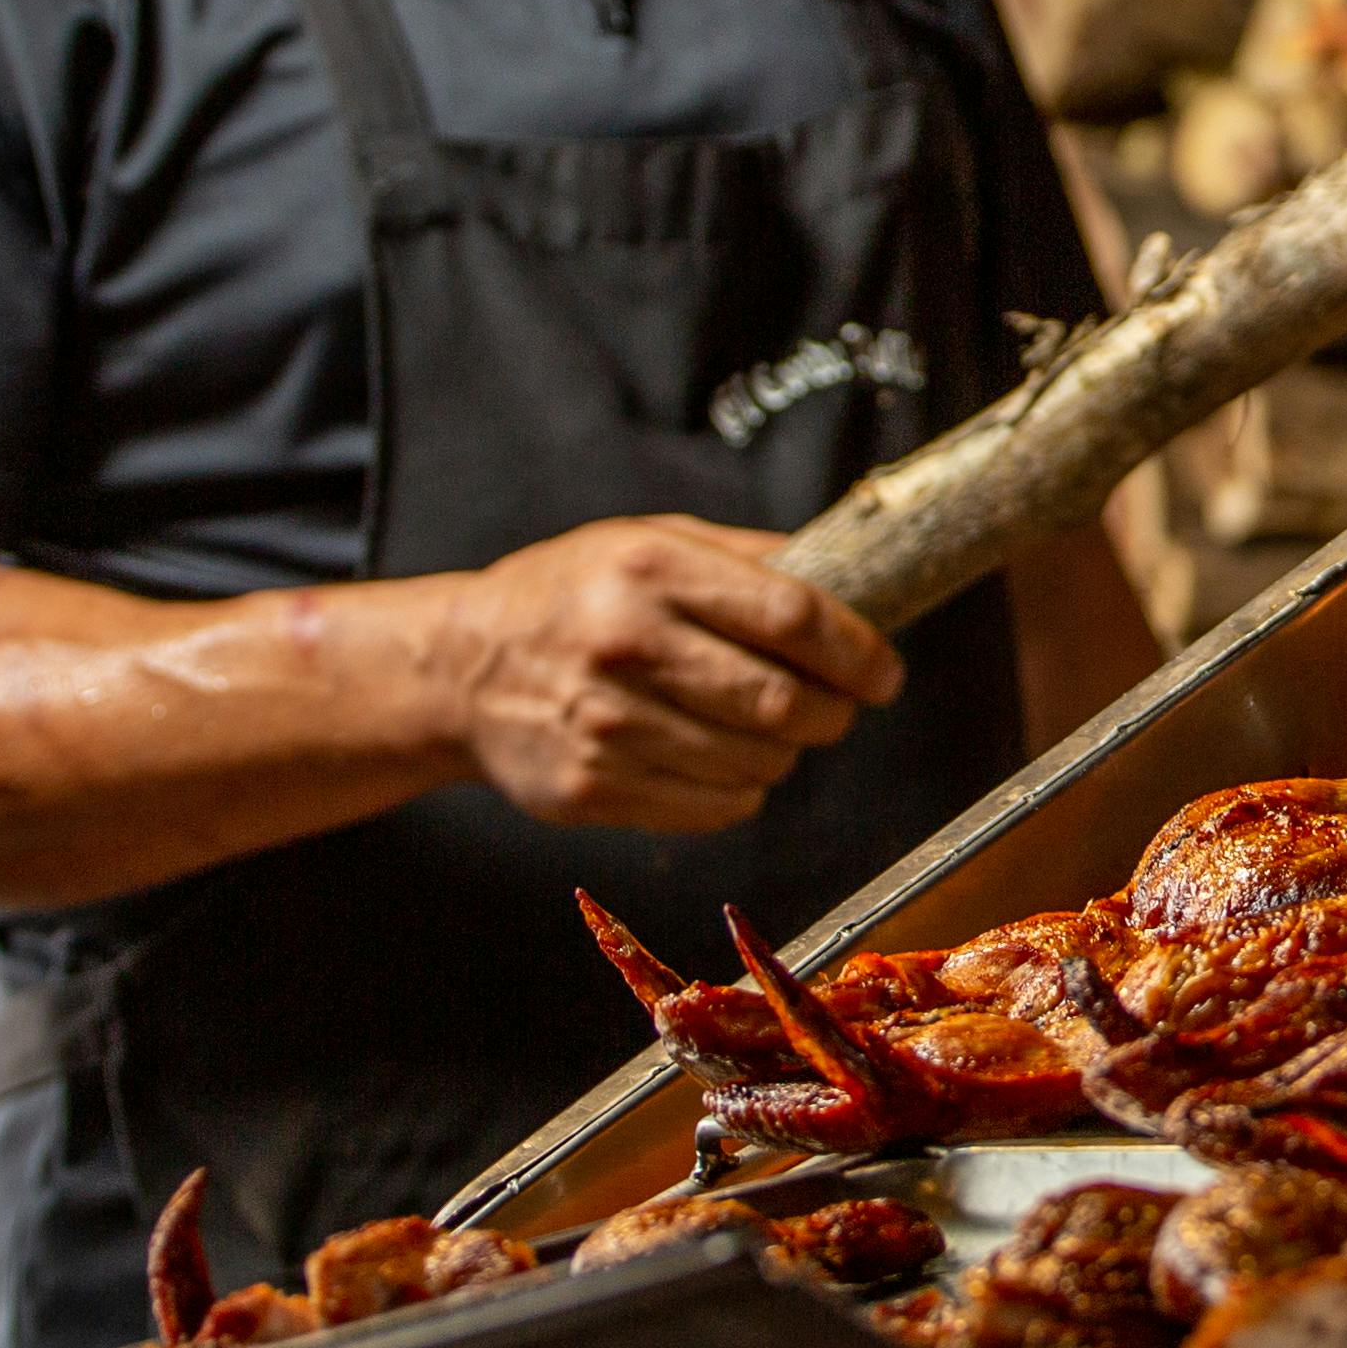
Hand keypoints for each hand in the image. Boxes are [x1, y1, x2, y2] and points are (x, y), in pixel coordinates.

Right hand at [427, 517, 902, 833]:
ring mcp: (604, 724)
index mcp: (650, 568)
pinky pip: (715, 807)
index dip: (858, 653)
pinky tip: (720, 759)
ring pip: (757, 764)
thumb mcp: (652, 540)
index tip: (884, 672)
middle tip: (838, 708)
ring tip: (770, 730)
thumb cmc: (573, 595)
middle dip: (834, 713)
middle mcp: (626, 644)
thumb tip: (854, 578)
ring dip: (787, 753)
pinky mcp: (590, 787)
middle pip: (781, 701)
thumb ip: (749, 558)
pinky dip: (741, 790)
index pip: (792, 618)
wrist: (462, 667)